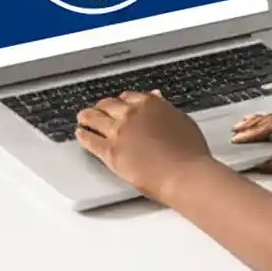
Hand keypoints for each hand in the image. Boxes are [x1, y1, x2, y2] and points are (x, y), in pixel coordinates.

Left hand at [76, 91, 213, 201]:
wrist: (184, 173)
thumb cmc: (190, 153)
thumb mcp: (182, 121)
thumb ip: (165, 110)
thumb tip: (158, 102)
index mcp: (151, 104)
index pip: (128, 97)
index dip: (121, 101)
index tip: (119, 104)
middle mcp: (131, 114)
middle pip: (109, 105)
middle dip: (102, 106)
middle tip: (98, 109)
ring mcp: (119, 132)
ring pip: (95, 119)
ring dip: (88, 117)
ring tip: (83, 118)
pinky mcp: (110, 152)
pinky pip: (91, 140)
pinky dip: (83, 135)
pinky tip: (81, 134)